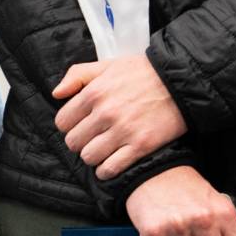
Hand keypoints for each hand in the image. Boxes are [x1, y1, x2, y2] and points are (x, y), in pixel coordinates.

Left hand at [53, 53, 187, 179]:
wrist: (179, 82)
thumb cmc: (142, 72)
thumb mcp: (107, 65)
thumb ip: (78, 75)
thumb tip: (56, 93)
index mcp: (94, 92)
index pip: (63, 122)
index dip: (69, 126)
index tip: (79, 125)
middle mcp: (105, 113)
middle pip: (74, 142)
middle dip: (80, 142)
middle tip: (91, 139)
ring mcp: (123, 131)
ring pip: (89, 157)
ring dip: (93, 156)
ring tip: (101, 150)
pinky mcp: (140, 146)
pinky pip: (111, 169)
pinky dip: (106, 170)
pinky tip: (110, 164)